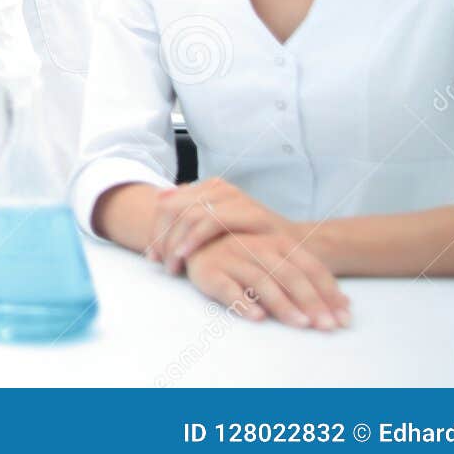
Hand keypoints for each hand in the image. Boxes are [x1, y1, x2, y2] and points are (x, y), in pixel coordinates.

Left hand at [148, 177, 296, 273]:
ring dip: (175, 241)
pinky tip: (185, 254)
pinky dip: (194, 238)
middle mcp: (222, 189)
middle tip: (159, 262)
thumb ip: (193, 218)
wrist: (300, 250)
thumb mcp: (219, 231)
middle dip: (161, 236)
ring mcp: (237, 199)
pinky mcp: (251, 213)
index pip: (168, 203)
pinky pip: (212, 221)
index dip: (156, 229)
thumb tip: (160, 201)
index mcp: (210, 189)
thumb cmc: (254, 243)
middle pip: (174, 207)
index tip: (152, 256)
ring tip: (171, 264)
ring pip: (189, 214)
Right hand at [183, 231, 350, 330]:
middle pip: (289, 274)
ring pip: (261, 281)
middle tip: (326, 326)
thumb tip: (347, 306)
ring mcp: (232, 258)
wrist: (196, 242)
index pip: (310, 267)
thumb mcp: (279, 260)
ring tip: (300, 324)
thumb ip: (310, 280)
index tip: (343, 318)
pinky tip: (257, 317)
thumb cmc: (246, 257)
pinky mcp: (209, 272)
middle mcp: (257, 246)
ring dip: (283, 304)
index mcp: (278, 242)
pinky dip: (242, 303)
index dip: (329, 293)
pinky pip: (227, 287)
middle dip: (311, 301)